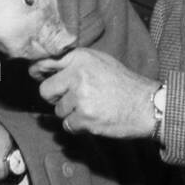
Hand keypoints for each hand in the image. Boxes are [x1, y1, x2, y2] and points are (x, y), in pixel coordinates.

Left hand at [32, 48, 158, 139]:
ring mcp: (80, 96)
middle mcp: (78, 74)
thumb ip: (74, 63)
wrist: (146, 105)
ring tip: (93, 107)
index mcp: (81, 57)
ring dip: (72, 113)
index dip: (38, 71)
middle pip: (46, 91)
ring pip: (58, 111)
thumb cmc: (124, 84)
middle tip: (76, 98)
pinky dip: (79, 126)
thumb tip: (43, 67)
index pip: (45, 62)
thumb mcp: (100, 62)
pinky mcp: (84, 117)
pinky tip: (96, 118)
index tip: (37, 75)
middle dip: (57, 98)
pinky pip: (68, 125)